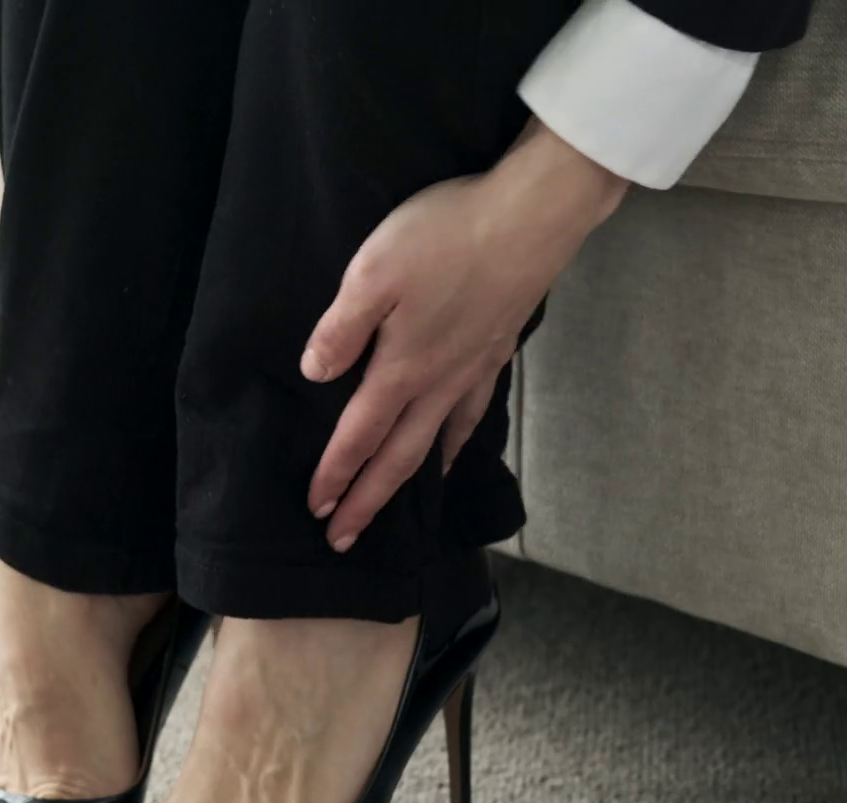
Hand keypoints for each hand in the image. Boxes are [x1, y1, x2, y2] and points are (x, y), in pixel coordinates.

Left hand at [303, 121, 628, 552]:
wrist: (531, 216)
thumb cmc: (445, 236)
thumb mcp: (373, 272)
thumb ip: (342, 329)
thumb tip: (315, 375)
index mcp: (401, 368)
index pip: (359, 436)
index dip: (335, 476)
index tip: (317, 511)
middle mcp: (439, 382)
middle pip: (398, 456)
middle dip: (368, 501)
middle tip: (344, 541)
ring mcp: (473, 369)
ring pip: (437, 441)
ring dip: (412, 480)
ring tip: (400, 507)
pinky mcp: (497, 349)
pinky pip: (471, 412)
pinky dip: (458, 440)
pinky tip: (454, 442)